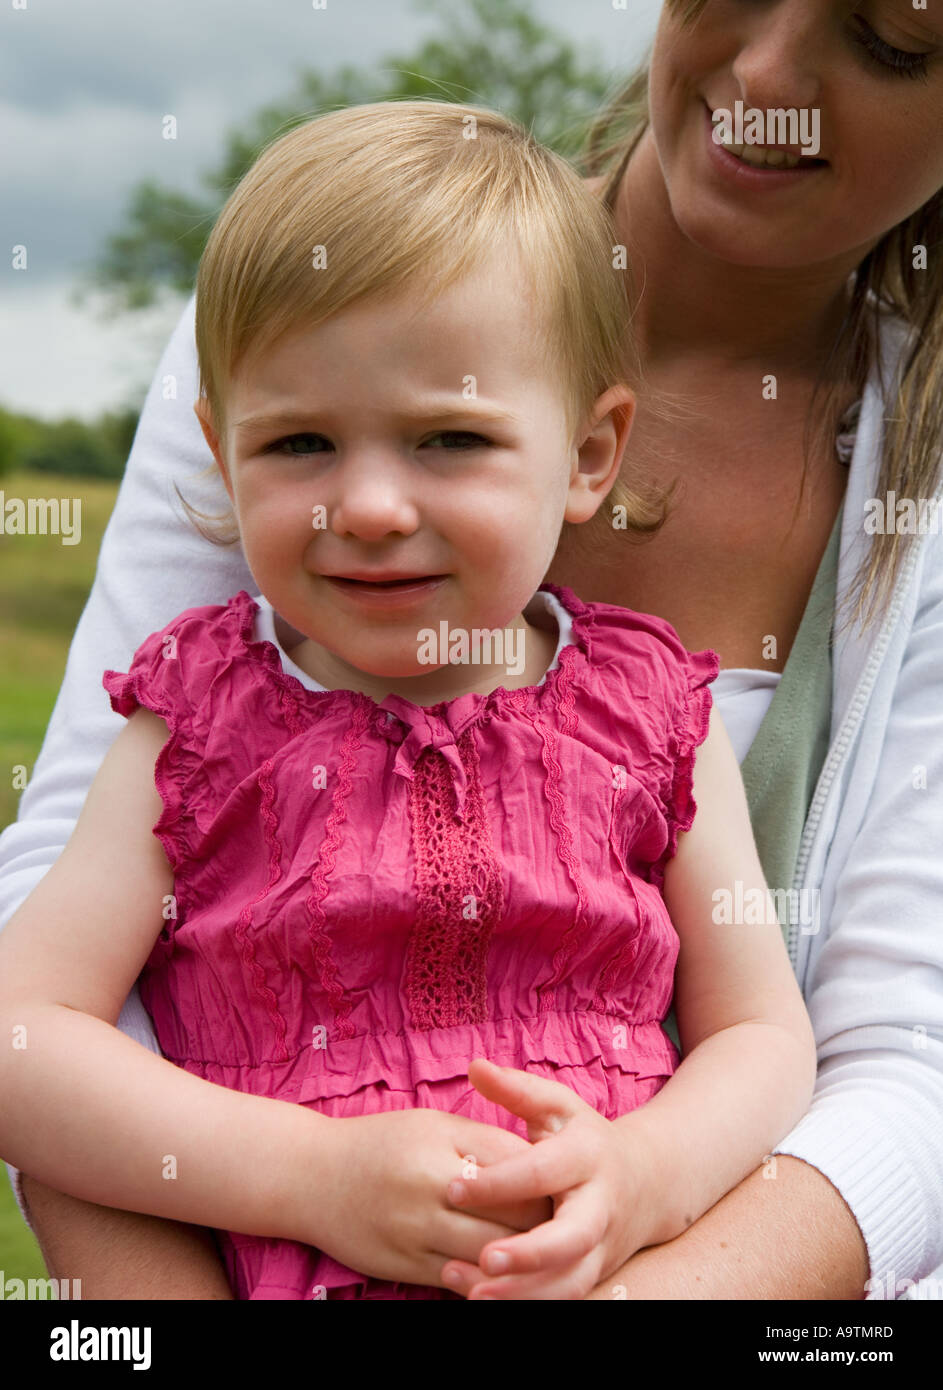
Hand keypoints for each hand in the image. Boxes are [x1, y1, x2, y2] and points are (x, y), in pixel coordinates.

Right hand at [298, 1105, 552, 1288]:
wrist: (309, 1177)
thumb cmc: (380, 1143)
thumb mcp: (434, 1125)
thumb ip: (487, 1141)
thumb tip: (540, 1162)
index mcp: (442, 1147)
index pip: (517, 1168)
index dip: (548, 1179)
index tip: (568, 1182)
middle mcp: (430, 1191)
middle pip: (512, 1216)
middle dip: (546, 1221)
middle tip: (572, 1220)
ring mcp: (416, 1234)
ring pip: (491, 1256)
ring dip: (524, 1257)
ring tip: (548, 1250)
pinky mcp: (406, 1267)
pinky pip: (462, 1283)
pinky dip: (490, 1281)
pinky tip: (508, 1275)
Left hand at [441, 1059, 655, 1299]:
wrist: (648, 1182)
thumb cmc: (585, 1138)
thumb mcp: (558, 1106)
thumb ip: (516, 1090)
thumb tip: (474, 1066)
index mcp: (586, 1157)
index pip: (542, 1171)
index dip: (498, 1182)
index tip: (452, 1189)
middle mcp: (599, 1206)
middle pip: (572, 1238)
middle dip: (530, 1253)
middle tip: (486, 1258)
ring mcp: (601, 1247)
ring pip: (571, 1282)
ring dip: (524, 1294)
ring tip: (473, 1295)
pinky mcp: (595, 1275)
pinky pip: (565, 1299)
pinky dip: (527, 1304)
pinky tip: (480, 1299)